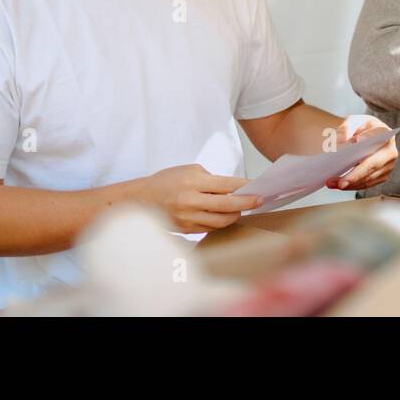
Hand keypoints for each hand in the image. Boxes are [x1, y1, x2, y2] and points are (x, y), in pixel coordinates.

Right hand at [137, 164, 260, 234]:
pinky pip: (211, 228)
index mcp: (193, 181)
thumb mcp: (188, 170)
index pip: (227, 185)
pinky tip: (226, 216)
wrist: (140, 199)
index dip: (246, 187)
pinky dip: (221, 222)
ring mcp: (189, 217)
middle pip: (229, 206)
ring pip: (222, 221)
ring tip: (241, 209)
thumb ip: (211, 179)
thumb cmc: (166, 181)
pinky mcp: (186, 229)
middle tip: (258, 201)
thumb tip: (232, 189)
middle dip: (247, 204)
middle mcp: (191, 200)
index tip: (258, 188)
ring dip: (235, 215)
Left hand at [326, 114, 397, 190]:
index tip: (356, 143)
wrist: (366, 134)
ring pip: (369, 178)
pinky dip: (353, 186)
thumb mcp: (353, 121)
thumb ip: (346, 128)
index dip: (366, 142)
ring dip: (351, 184)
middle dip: (355, 175)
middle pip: (373, 165)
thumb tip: (341, 141)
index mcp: (385, 133)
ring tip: (332, 183)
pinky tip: (339, 185)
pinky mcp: (383, 176)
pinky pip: (367, 184)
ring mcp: (388, 165)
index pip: (376, 139)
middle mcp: (390, 151)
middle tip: (340, 183)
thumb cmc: (360, 128)